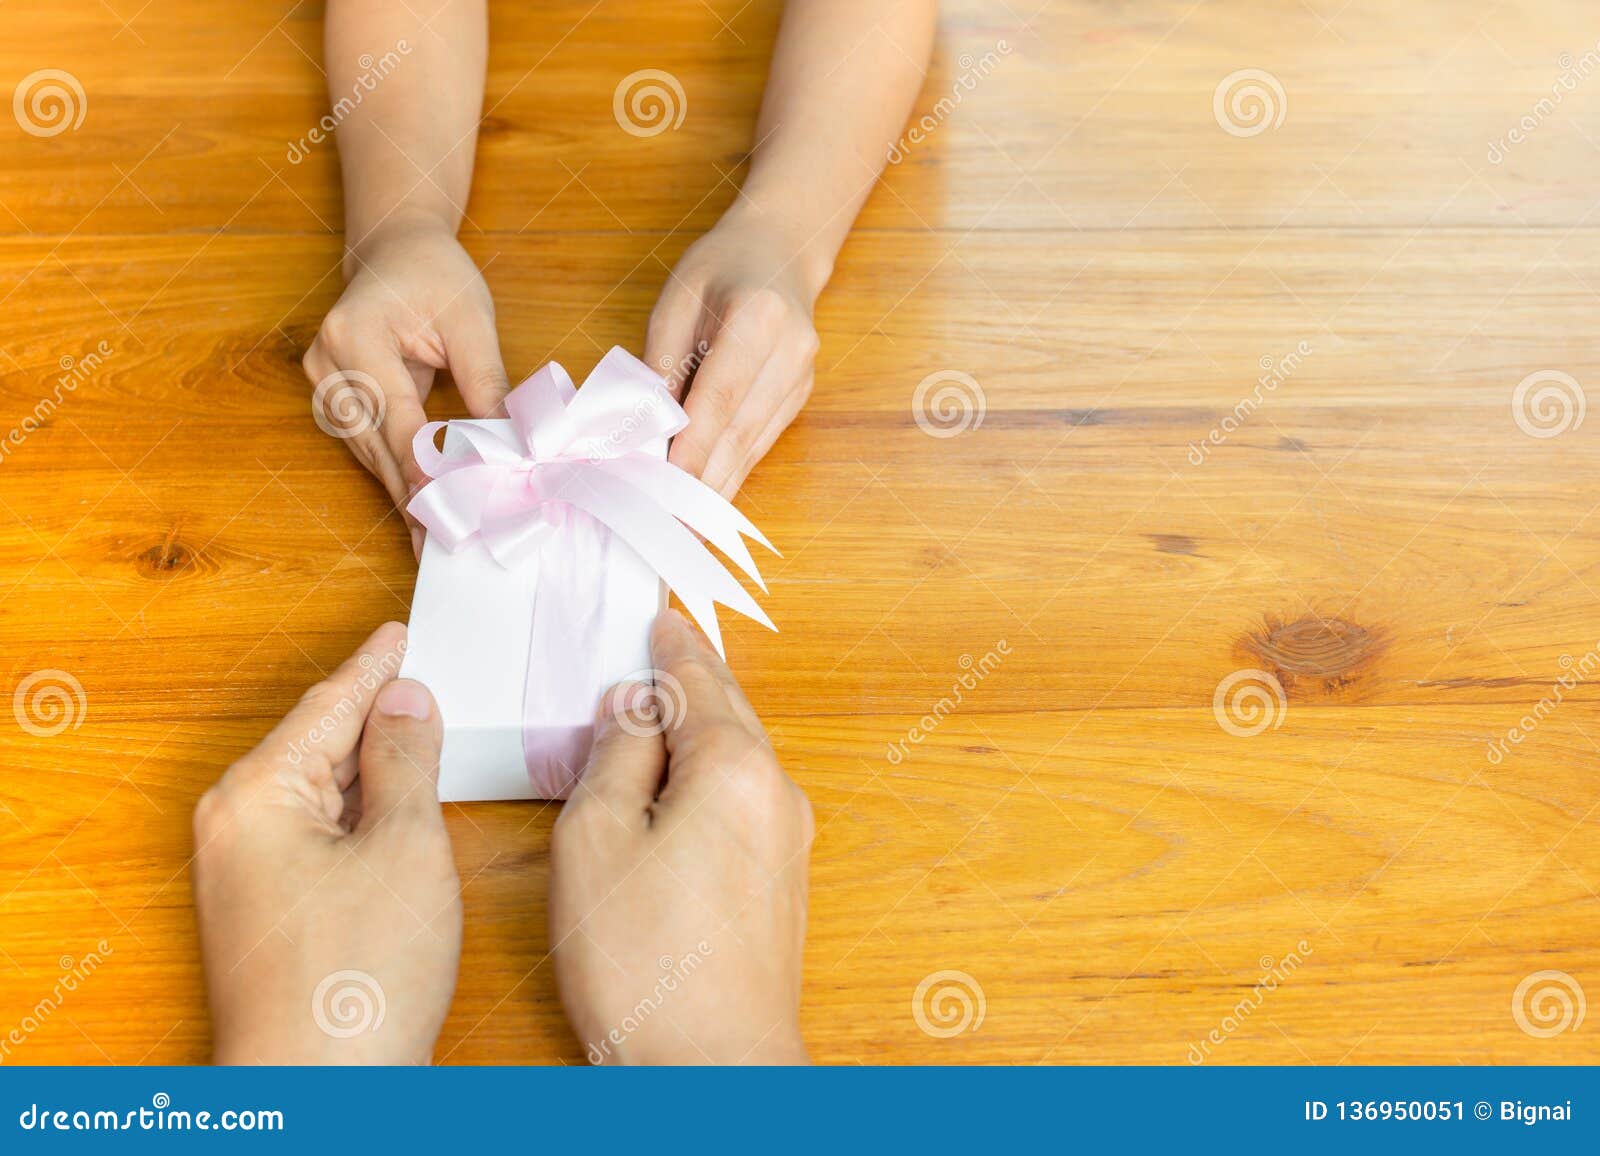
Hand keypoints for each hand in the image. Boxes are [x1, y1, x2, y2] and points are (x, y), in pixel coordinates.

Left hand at [192, 622, 460, 1063]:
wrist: (319, 1094)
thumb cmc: (354, 983)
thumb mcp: (405, 846)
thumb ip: (407, 760)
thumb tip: (406, 703)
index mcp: (257, 794)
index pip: (328, 703)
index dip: (377, 666)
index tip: (399, 633)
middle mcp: (235, 826)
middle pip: (318, 743)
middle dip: (375, 713)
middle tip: (425, 675)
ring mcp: (245, 872)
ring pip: (321, 791)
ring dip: (374, 768)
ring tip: (423, 734)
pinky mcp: (265, 909)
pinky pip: (317, 832)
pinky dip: (362, 814)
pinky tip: (397, 811)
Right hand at [303, 213, 508, 555]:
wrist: (396, 247)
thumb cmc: (436, 275)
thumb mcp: (471, 320)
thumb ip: (485, 380)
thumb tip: (509, 442)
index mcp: (356, 334)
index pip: (396, 415)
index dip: (422, 466)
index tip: (447, 508)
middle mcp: (327, 361)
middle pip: (375, 443)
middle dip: (411, 495)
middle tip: (442, 544)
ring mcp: (322, 380)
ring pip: (367, 452)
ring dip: (402, 494)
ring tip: (433, 539)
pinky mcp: (332, 396)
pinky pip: (368, 445)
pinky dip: (396, 474)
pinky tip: (421, 508)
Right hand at [549, 610, 814, 1064]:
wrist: (713, 1069)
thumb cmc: (646, 963)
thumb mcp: (595, 839)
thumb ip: (615, 756)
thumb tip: (631, 708)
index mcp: (735, 768)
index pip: (698, 680)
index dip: (671, 646)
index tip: (660, 619)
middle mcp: (777, 794)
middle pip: (729, 712)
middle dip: (694, 678)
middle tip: (665, 645)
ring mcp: (787, 841)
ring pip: (740, 757)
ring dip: (702, 727)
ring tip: (663, 707)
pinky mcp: (781, 882)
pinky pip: (744, 798)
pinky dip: (711, 773)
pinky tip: (682, 786)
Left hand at [645, 205, 823, 497]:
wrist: (780, 249)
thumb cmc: (718, 269)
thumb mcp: (675, 303)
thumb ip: (662, 365)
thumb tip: (645, 431)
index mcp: (758, 316)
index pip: (720, 397)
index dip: (693, 447)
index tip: (665, 485)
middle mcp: (791, 350)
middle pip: (740, 430)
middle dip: (702, 481)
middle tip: (668, 522)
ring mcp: (802, 376)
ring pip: (753, 444)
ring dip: (718, 486)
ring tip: (684, 523)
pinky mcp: (800, 395)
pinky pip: (761, 441)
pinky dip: (733, 470)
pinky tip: (707, 496)